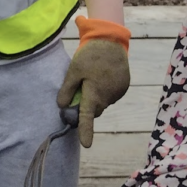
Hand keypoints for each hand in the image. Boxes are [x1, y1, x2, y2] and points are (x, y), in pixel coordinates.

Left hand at [58, 17, 130, 147]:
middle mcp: (108, 97)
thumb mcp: (74, 70)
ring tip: (92, 78)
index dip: (86, 131)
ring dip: (96, 97)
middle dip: (86, 107)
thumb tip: (62, 106)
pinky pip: (110, 95)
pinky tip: (102, 77)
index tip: (86, 145)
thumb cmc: (90, 55)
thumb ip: (68, 89)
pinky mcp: (124, 87)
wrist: (112, 41)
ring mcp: (118, 93)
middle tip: (79, 91)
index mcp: (94, 93)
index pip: (88, 117)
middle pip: (94, 110)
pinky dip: (104, 91)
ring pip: (102, 103)